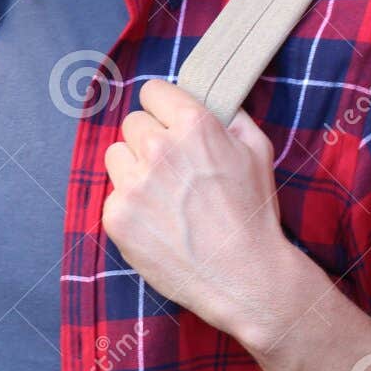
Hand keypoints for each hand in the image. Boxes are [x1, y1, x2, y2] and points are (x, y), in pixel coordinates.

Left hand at [102, 79, 292, 342]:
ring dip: (134, 169)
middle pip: (132, 123)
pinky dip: (130, 206)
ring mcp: (134, 183)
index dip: (163, 108)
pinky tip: (157, 223)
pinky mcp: (117, 214)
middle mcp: (159, 148)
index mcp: (194, 126)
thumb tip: (211, 97)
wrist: (246, 278)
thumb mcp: (257, 152)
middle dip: (150, 141)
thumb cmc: (253, 215)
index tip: (169, 122)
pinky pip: (113, 194)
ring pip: (116, 155)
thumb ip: (230, 117)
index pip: (153, 91)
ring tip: (164, 196)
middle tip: (174, 169)